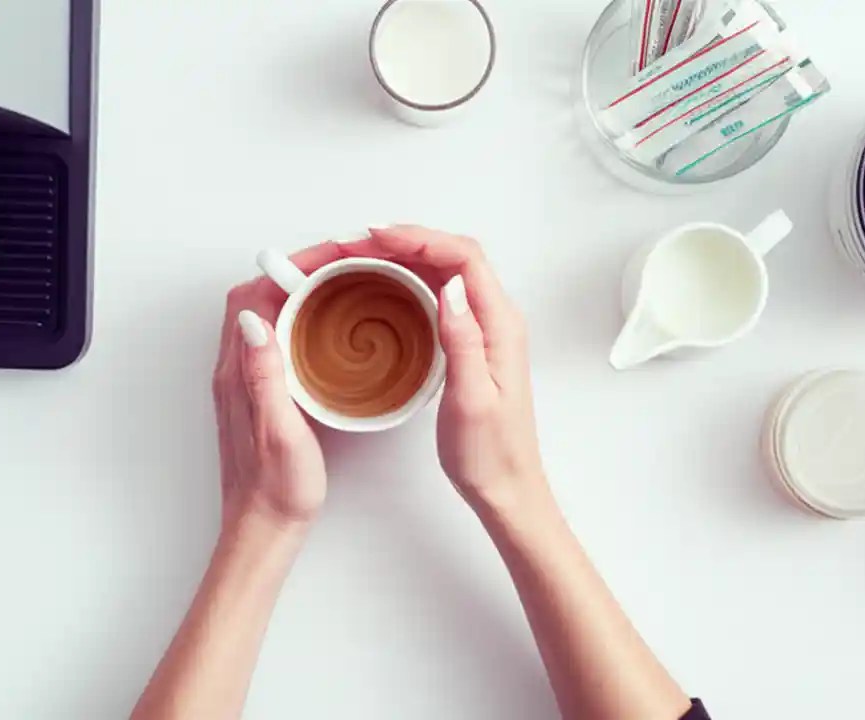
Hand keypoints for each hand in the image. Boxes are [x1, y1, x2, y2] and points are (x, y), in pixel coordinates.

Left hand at [213, 244, 343, 526]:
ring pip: (266, 314)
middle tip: (341, 260)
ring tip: (338, 281)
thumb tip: (254, 318)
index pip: (256, 296)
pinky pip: (275, 337)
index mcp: (239, 373)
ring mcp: (246, 381)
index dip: (290, 266)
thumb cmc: (277, 490)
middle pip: (258, 296)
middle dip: (296, 268)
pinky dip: (299, 317)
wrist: (263, 529)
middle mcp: (236, 371)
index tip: (330, 255)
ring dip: (297, 290)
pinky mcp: (259, 393)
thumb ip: (265, 374)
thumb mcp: (279, 431)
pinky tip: (326, 327)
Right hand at [341, 226, 548, 514]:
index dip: (419, 238)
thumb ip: (462, 341)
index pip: (464, 257)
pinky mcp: (470, 342)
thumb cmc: (490, 453)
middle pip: (454, 255)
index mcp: (500, 326)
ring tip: (362, 255)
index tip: (376, 237)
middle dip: (407, 239)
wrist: (507, 486)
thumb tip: (448, 288)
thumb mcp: (472, 400)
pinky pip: (441, 295)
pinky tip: (384, 285)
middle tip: (357, 243)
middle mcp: (496, 319)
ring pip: (446, 272)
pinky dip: (410, 279)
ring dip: (406, 255)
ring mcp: (484, 329)